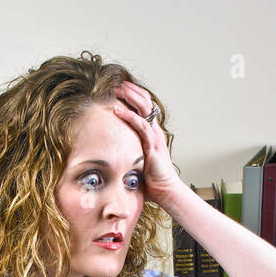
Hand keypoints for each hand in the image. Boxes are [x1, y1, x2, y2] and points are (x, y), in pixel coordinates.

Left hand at [112, 79, 183, 210]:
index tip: (121, 91)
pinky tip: (118, 110)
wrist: (166, 191)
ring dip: (130, 97)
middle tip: (118, 85)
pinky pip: (141, 126)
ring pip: (144, 109)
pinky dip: (129, 116)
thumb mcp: (137, 162)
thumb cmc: (152, 181)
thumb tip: (109, 157)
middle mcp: (155, 132)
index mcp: (152, 134)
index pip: (145, 108)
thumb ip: (127, 155)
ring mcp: (155, 137)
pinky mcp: (153, 145)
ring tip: (118, 90)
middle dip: (132, 92)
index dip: (134, 97)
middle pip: (146, 103)